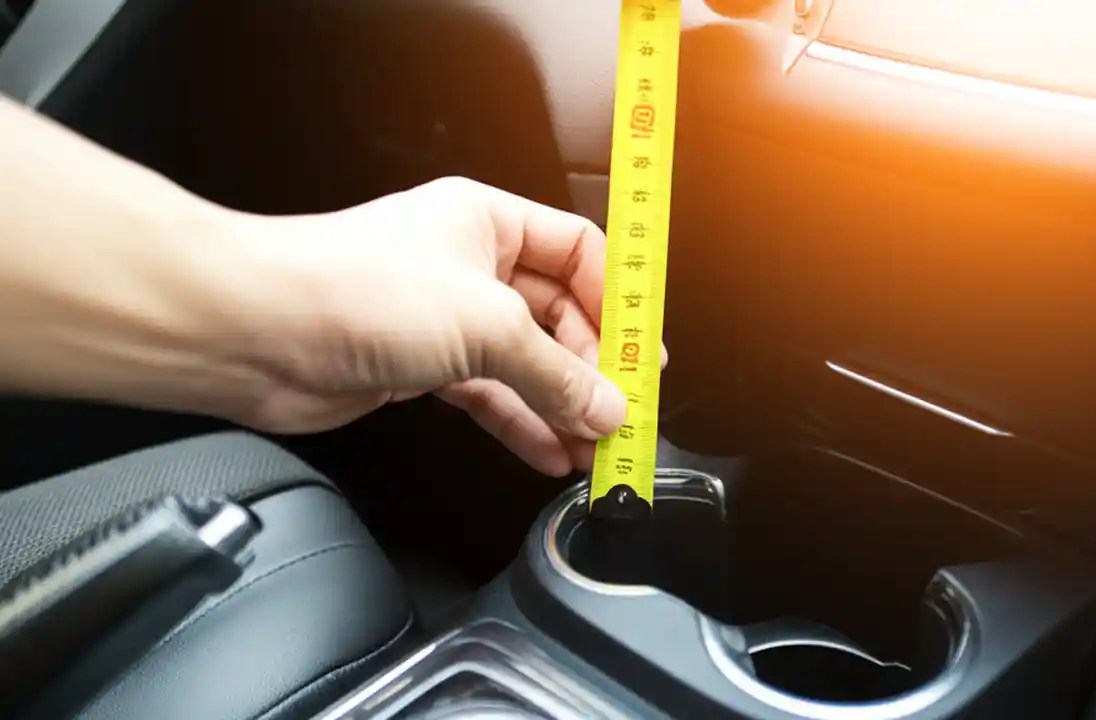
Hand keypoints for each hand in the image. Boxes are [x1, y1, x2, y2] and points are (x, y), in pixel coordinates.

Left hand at [235, 177, 658, 475]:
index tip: (642, 351)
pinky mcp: (421, 367)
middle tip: (620, 412)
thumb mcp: (482, 323)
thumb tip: (606, 404)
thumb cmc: (348, 288)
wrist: (257, 332)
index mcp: (488, 222)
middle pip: (558, 316)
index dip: (618, 301)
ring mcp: (446, 318)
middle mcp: (470, 265)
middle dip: (591, 368)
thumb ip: (554, 371)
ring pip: (525, 363)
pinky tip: (550, 452)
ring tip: (595, 446)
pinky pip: (490, 395)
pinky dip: (521, 423)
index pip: (580, 254)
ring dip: (561, 405)